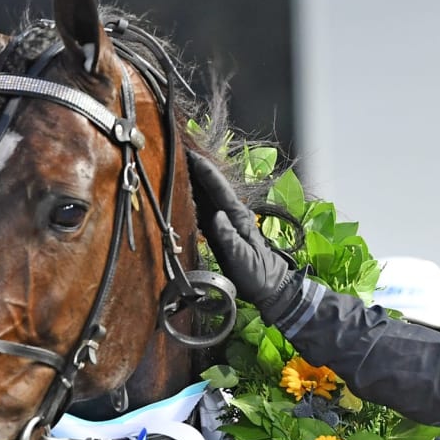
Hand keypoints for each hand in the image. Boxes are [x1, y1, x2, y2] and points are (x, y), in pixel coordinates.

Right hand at [185, 149, 301, 315]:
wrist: (268, 286)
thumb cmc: (258, 273)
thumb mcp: (244, 258)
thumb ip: (230, 237)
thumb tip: (216, 215)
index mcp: (237, 216)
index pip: (218, 188)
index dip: (204, 169)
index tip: (189, 154)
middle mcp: (230, 214)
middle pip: (209, 186)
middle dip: (194, 168)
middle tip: (173, 152)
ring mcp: (224, 221)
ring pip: (204, 195)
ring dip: (190, 180)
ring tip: (171, 166)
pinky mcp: (218, 231)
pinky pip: (201, 210)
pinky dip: (190, 198)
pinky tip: (179, 192)